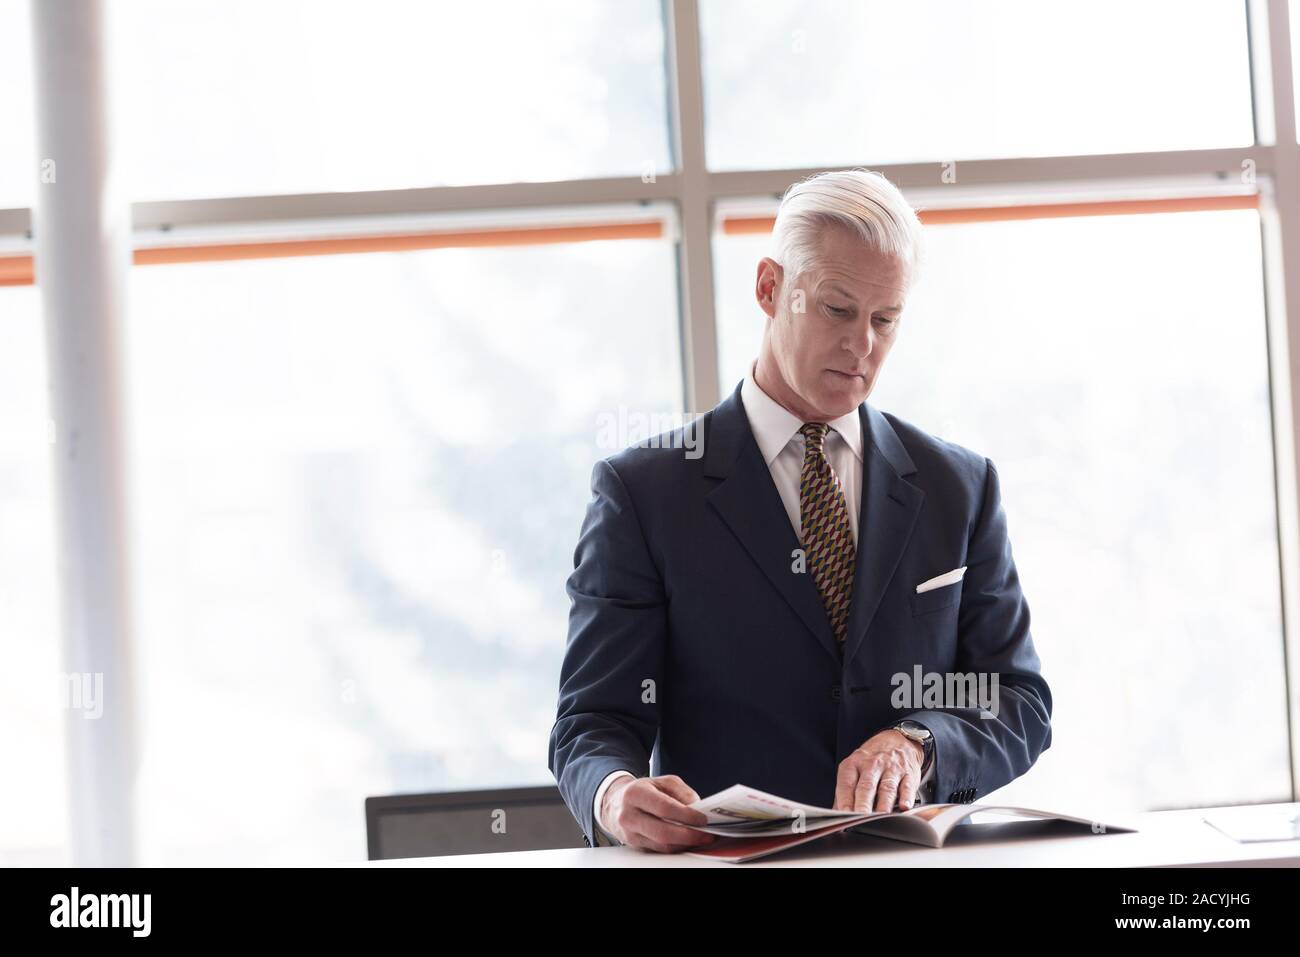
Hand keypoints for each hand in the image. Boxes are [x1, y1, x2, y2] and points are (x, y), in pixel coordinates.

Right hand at [600, 774, 714, 852]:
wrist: (615, 803)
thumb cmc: (642, 791)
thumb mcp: (662, 782)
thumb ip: (682, 792)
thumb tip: (697, 808)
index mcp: (635, 794)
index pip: (664, 808)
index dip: (686, 816)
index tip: (703, 819)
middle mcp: (629, 815)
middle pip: (663, 832)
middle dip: (689, 836)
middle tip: (707, 835)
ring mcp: (630, 833)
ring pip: (662, 845)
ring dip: (684, 843)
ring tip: (700, 838)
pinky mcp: (634, 845)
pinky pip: (659, 850)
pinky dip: (676, 847)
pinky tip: (687, 841)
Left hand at [834, 729, 924, 812]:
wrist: (898, 741)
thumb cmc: (872, 761)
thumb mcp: (854, 769)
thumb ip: (845, 793)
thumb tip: (837, 816)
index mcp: (854, 764)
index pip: (847, 783)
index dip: (844, 800)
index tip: (844, 815)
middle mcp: (872, 765)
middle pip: (866, 786)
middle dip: (863, 803)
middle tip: (860, 817)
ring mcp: (891, 769)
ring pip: (886, 788)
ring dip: (884, 803)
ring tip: (881, 816)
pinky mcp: (908, 774)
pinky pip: (907, 786)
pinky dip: (906, 797)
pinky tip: (905, 807)